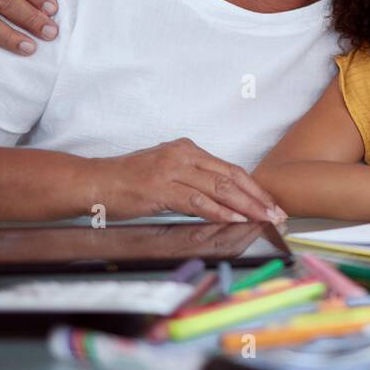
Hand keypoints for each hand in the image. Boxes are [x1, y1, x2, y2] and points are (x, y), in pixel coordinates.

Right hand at [104, 137, 287, 223]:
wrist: (93, 182)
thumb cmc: (127, 182)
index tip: (271, 203)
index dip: (254, 187)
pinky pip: (197, 200)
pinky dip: (218, 210)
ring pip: (218, 187)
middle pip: (230, 176)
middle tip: (276, 214)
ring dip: (245, 206)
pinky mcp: (160, 188)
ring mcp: (171, 169)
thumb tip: (222, 201)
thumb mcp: (165, 173)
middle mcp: (183, 155)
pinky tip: (234, 219)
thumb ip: (192, 181)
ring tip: (263, 219)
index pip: (230, 168)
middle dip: (257, 197)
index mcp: (187, 150)